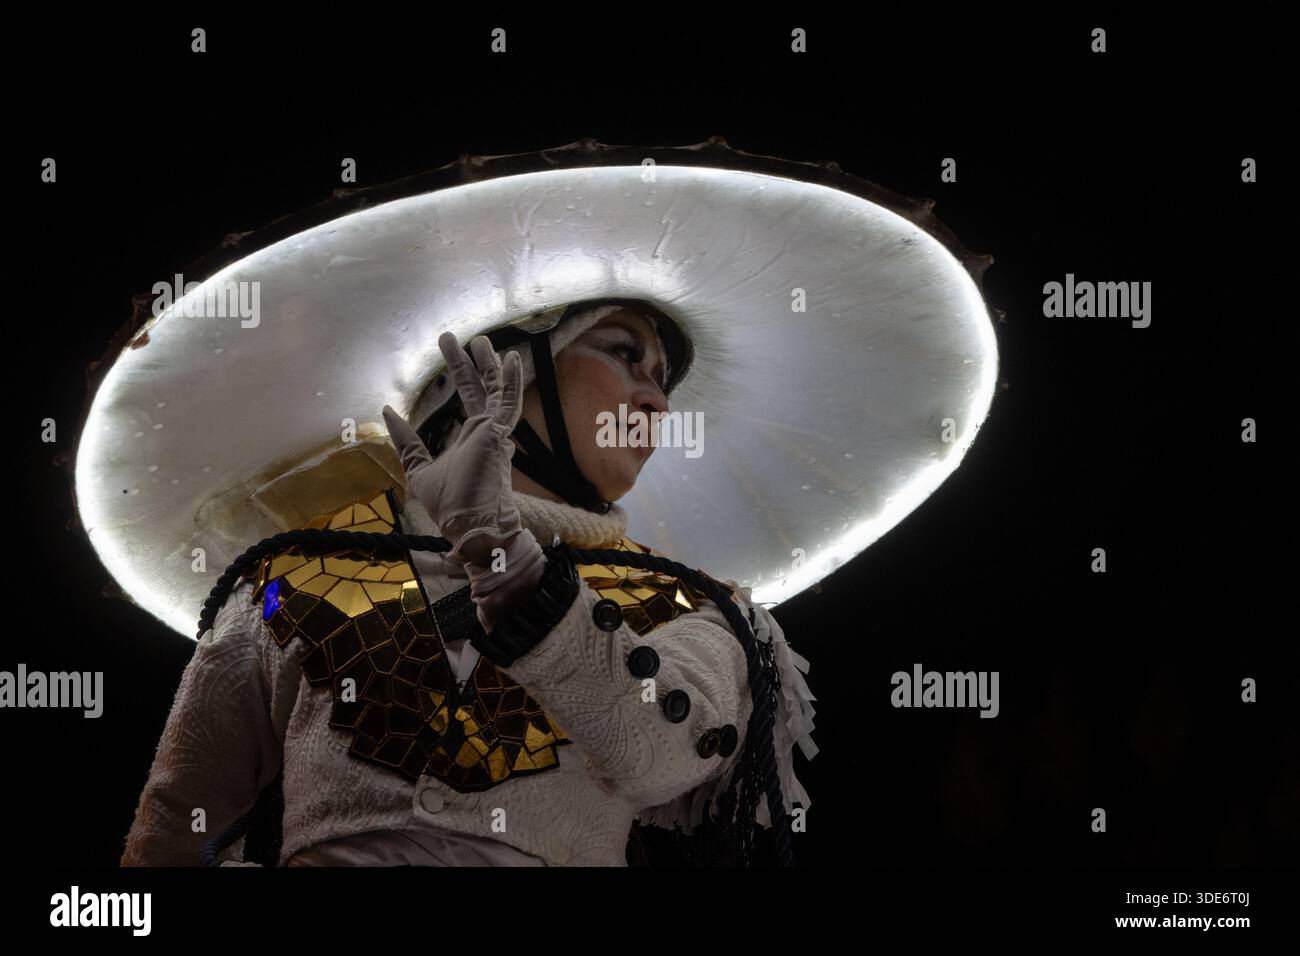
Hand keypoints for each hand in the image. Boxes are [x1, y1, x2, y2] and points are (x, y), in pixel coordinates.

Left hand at [382, 332, 525, 564]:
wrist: (469, 525)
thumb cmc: (449, 505)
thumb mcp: (418, 469)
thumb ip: (407, 441)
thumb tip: (388, 411)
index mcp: (470, 438)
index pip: (468, 400)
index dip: (461, 377)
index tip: (453, 357)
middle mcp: (485, 431)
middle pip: (477, 387)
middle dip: (465, 362)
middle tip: (453, 337)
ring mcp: (494, 432)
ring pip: (493, 389)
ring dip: (486, 364)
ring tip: (478, 339)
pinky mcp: (497, 434)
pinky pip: (507, 402)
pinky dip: (510, 381)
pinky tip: (511, 358)